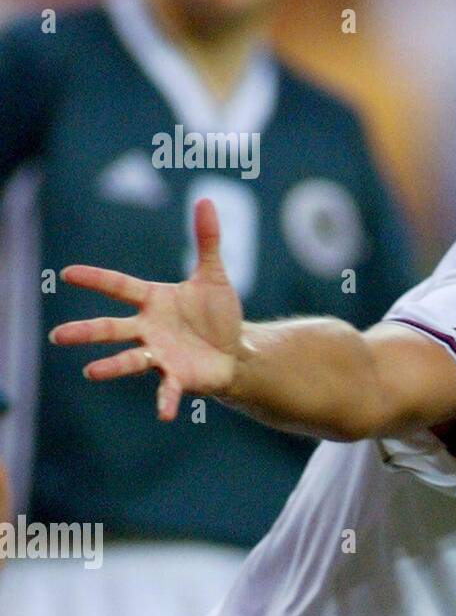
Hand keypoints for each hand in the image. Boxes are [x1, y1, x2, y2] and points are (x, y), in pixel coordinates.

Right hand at [49, 198, 244, 420]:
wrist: (236, 350)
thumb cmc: (218, 314)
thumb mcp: (214, 276)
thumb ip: (208, 241)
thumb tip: (207, 200)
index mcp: (154, 301)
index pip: (120, 287)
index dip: (96, 280)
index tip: (68, 273)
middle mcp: (149, 329)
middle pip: (112, 327)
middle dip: (86, 331)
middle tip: (57, 336)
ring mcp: (160, 355)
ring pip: (130, 360)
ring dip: (111, 366)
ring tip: (91, 371)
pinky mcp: (178, 377)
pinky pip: (168, 389)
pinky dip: (165, 400)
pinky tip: (164, 414)